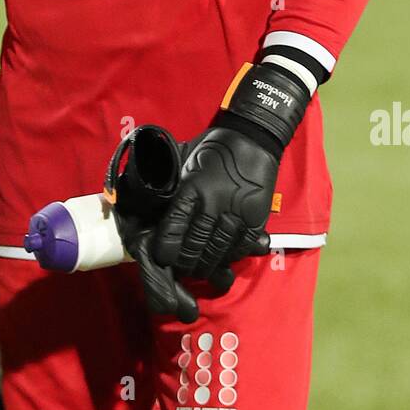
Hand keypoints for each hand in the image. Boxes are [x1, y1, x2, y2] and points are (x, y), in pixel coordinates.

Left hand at [152, 125, 275, 279]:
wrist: (252, 139)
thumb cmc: (214, 150)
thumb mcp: (185, 162)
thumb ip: (174, 187)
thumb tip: (154, 206)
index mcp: (192, 188)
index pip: (173, 229)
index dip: (165, 249)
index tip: (162, 257)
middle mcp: (213, 204)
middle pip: (195, 247)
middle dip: (185, 263)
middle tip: (180, 268)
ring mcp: (236, 213)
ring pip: (217, 252)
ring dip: (206, 266)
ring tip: (199, 270)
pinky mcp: (255, 219)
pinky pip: (240, 248)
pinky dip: (229, 258)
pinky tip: (222, 260)